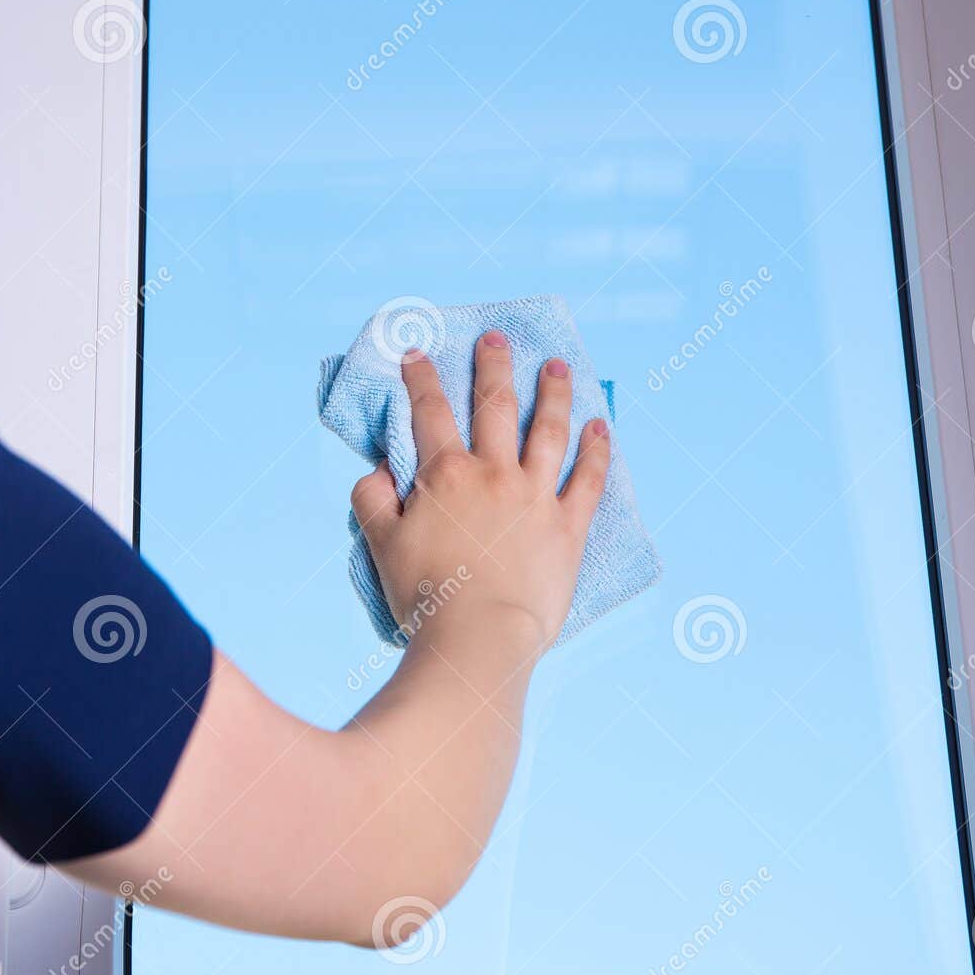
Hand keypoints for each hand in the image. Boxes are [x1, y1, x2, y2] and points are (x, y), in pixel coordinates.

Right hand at [349, 332, 609, 657]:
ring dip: (553, 394)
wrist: (479, 636)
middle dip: (493, 366)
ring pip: (548, 431)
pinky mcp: (567, 526)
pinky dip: (596, 451)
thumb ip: (373, 500)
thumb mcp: (380, 545)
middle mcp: (493, 474)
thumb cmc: (425, 595)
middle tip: (496, 338)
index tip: (417, 354)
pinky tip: (601, 426)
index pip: (430, 412)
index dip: (422, 379)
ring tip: (556, 367)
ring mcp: (535, 496)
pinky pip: (587, 480)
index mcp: (445, 475)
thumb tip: (380, 470)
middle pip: (495, 406)